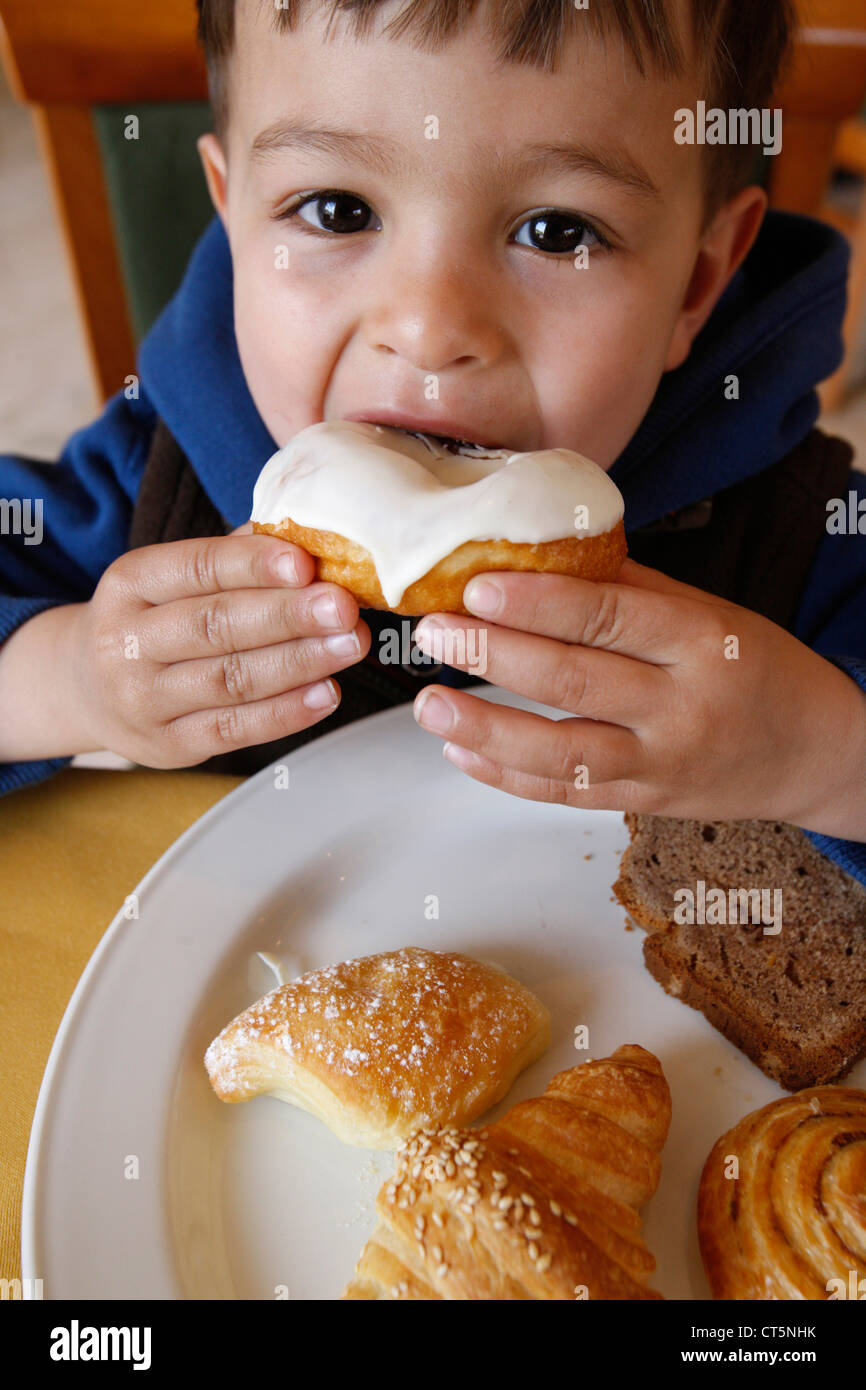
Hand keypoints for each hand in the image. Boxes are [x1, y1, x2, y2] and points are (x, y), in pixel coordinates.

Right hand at [66, 521, 369, 767]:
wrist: (88, 689)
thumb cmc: (155, 620)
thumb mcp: (171, 579)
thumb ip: (234, 557)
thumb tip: (309, 537)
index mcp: (131, 583)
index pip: (196, 568)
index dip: (252, 565)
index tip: (305, 563)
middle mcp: (126, 640)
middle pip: (216, 625)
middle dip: (288, 616)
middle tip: (343, 608)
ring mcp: (143, 698)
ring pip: (229, 679)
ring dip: (298, 663)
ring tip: (348, 647)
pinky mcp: (167, 745)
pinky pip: (232, 729)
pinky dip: (284, 713)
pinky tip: (325, 694)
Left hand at [411, 560, 865, 839]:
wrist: (813, 751)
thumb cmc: (756, 668)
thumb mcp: (709, 612)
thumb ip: (628, 589)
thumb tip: (537, 554)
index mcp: (702, 640)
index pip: (610, 618)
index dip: (539, 603)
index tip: (478, 587)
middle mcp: (682, 706)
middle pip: (575, 682)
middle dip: (494, 656)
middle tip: (435, 633)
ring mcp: (662, 763)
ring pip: (564, 753)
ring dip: (487, 729)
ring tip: (430, 704)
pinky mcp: (645, 803)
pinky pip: (567, 794)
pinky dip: (507, 776)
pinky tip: (461, 751)